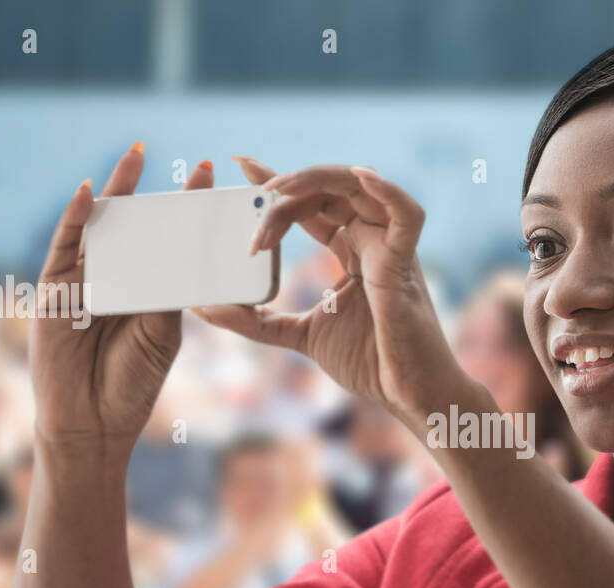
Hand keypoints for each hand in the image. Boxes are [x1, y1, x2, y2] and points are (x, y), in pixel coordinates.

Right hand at [30, 144, 214, 448]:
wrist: (93, 421)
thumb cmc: (132, 382)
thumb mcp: (162, 333)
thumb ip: (169, 294)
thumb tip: (185, 254)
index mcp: (148, 289)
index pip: (167, 240)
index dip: (183, 209)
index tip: (207, 177)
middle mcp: (117, 279)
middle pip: (132, 225)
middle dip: (146, 190)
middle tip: (166, 153)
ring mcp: (84, 281)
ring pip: (99, 227)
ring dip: (115, 192)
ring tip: (135, 158)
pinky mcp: (55, 289)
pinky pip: (64, 246)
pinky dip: (74, 218)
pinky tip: (87, 193)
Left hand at [193, 158, 475, 421]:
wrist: (406, 395)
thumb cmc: (370, 363)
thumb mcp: (299, 335)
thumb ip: (257, 321)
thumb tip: (206, 309)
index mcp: (353, 251)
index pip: (312, 205)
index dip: (280, 184)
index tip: (241, 167)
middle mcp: (374, 241)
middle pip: (328, 191)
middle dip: (286, 189)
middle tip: (250, 199)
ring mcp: (392, 249)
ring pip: (359, 188)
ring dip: (315, 182)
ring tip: (275, 195)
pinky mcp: (406, 264)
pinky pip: (407, 214)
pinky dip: (388, 191)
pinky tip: (361, 176)